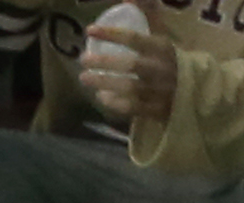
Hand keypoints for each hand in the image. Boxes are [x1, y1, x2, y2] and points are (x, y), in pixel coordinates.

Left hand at [81, 0, 175, 123]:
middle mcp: (160, 69)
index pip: (135, 39)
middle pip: (131, 65)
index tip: (90, 30)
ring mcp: (158, 90)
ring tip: (84, 77)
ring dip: (105, 83)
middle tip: (83, 58)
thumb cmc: (170, 59)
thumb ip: (148, 17)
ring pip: (129, 88)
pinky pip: (132, 107)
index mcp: (162, 48)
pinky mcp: (155, 109)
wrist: (196, 89)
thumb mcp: (161, 38)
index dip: (111, 34)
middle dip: (104, 62)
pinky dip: (115, 103)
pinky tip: (101, 97)